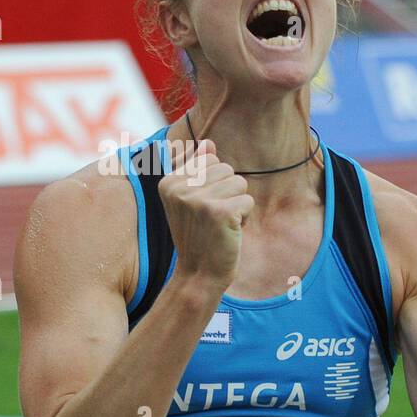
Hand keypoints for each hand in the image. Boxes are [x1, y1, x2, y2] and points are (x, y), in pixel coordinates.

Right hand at [158, 140, 254, 292]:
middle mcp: (179, 188)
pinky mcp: (218, 212)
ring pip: (240, 183)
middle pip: (227, 169)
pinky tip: (229, 232)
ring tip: (221, 224)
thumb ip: (198, 169)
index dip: (216, 185)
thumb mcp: (192, 200)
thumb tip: (208, 143)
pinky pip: (248, 201)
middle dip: (229, 194)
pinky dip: (245, 218)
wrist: (199, 274)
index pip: (211, 161)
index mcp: (168, 181)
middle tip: (214, 219)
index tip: (202, 209)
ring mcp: (197, 200)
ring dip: (238, 205)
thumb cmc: (200, 236)